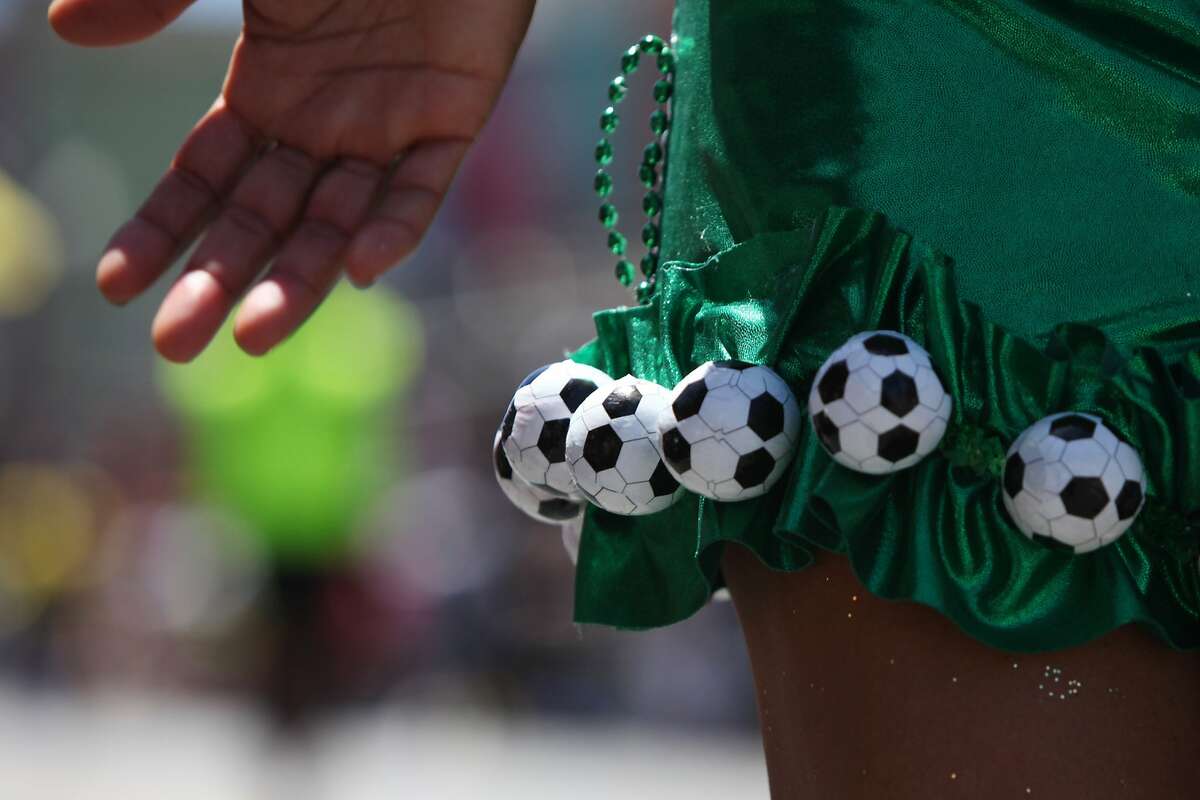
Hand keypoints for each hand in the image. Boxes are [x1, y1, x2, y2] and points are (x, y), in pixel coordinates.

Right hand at [49, 0, 535, 361]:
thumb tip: (60, 30)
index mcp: (267, 92)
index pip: (204, 182)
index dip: (162, 232)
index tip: (117, 288)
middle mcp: (322, 127)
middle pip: (263, 221)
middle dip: (218, 280)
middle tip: (173, 347)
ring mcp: (385, 129)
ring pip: (337, 223)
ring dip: (299, 280)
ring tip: (253, 337)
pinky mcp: (453, 121)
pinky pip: (420, 190)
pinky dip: (394, 229)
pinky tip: (360, 270)